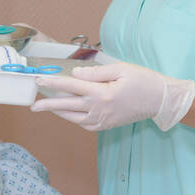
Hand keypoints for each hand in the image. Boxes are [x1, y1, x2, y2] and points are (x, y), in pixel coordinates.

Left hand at [30, 61, 194, 131]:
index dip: (52, 83)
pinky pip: (85, 124)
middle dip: (47, 104)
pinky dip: (74, 119)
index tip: (38, 80)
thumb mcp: (120, 69)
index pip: (70, 86)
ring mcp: (103, 120)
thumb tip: (75, 73)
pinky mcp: (107, 126)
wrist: (162, 100)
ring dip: (58, 113)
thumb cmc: (143, 81)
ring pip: (73, 118)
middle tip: (32, 105)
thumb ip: (95, 72)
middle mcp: (99, 109)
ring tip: (46, 108)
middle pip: (66, 106)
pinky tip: (69, 113)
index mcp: (101, 93)